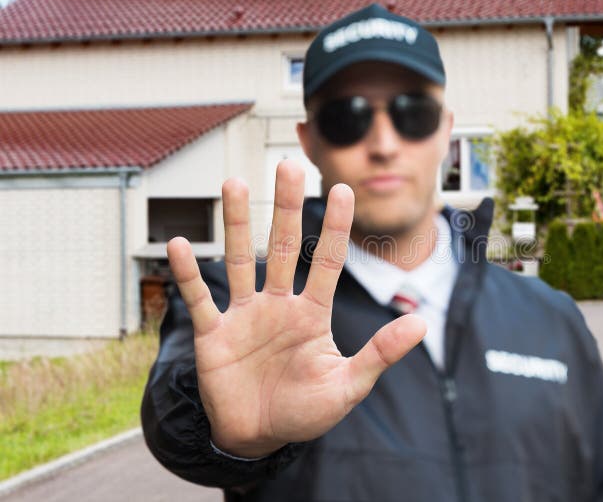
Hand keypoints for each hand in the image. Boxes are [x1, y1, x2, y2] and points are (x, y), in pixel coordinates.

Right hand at [166, 160, 425, 457]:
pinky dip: (188, 274)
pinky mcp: (213, 334)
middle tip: (287, 166)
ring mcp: (244, 315)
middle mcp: (278, 304)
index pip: (328, 262)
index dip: (337, 227)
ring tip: (235, 184)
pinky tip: (178, 243)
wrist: (257, 439)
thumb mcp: (347, 385)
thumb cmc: (304, 411)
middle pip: (284, 247)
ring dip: (238, 224)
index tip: (344, 190)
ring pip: (240, 260)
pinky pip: (198, 298)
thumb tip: (421, 323)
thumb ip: (380, 353)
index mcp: (312, 314)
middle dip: (286, 207)